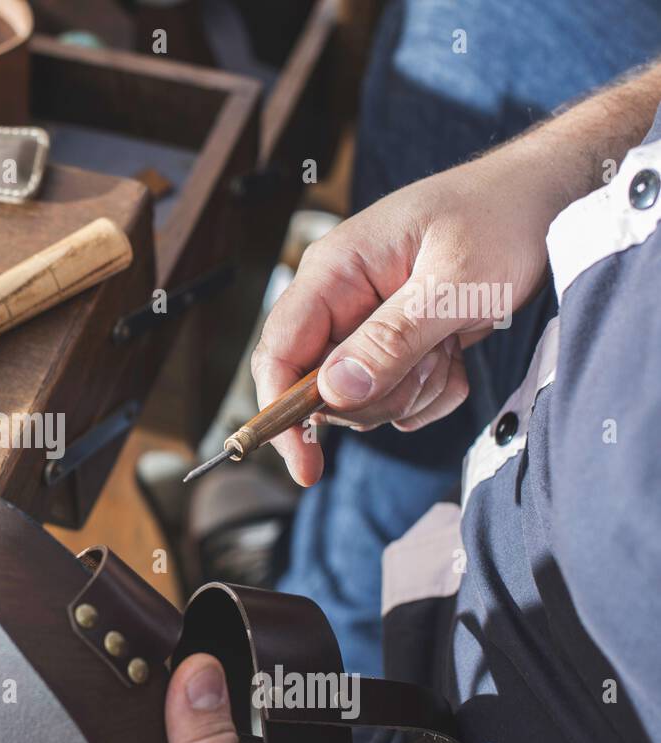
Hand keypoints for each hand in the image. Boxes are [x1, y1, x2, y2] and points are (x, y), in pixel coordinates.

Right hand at [252, 143, 564, 485]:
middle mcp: (337, 301)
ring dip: (413, 390)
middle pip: (321, 389)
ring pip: (361, 400)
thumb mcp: (453, 282)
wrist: (541, 200)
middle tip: (433, 358)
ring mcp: (363, 325)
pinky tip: (455, 352)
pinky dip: (431, 391)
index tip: (304, 463)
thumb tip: (335, 394)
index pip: (278, 352)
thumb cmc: (497, 219)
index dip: (280, 411)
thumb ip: (391, 339)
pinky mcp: (391, 345)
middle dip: (378, 395)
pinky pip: (395, 399)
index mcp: (332, 272)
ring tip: (450, 344)